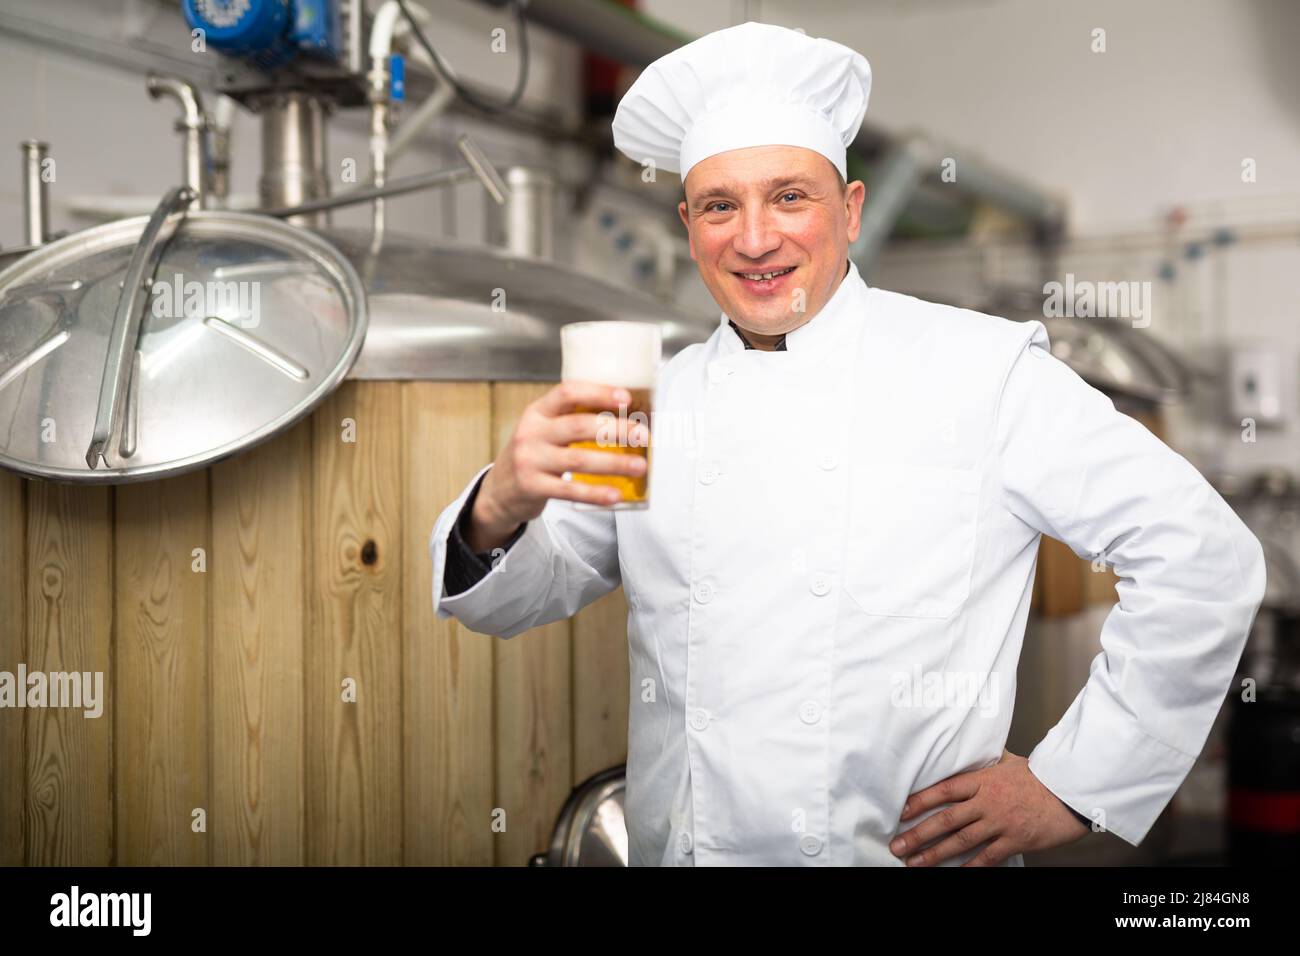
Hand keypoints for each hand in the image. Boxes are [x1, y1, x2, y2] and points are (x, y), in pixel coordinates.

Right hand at [468, 380, 649, 550]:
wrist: (498, 491)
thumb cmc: (533, 455)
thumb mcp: (543, 430)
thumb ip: (572, 420)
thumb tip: (625, 418)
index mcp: (538, 412)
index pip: (568, 393)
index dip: (598, 392)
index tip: (626, 398)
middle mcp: (531, 433)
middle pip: (579, 426)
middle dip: (616, 430)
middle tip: (643, 435)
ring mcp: (530, 460)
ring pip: (578, 460)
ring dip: (613, 463)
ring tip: (639, 466)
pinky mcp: (532, 487)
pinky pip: (569, 490)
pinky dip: (595, 493)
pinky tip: (615, 495)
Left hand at [888, 750, 1088, 866]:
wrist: (1071, 791)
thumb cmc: (1040, 775)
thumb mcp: (1010, 760)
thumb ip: (988, 759)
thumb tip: (974, 748)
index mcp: (983, 779)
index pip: (944, 790)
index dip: (920, 801)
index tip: (901, 812)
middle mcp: (987, 802)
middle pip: (946, 820)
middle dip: (918, 834)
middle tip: (897, 846)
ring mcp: (1000, 823)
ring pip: (961, 842)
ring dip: (935, 854)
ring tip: (914, 863)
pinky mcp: (1015, 840)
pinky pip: (988, 858)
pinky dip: (970, 867)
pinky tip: (954, 874)